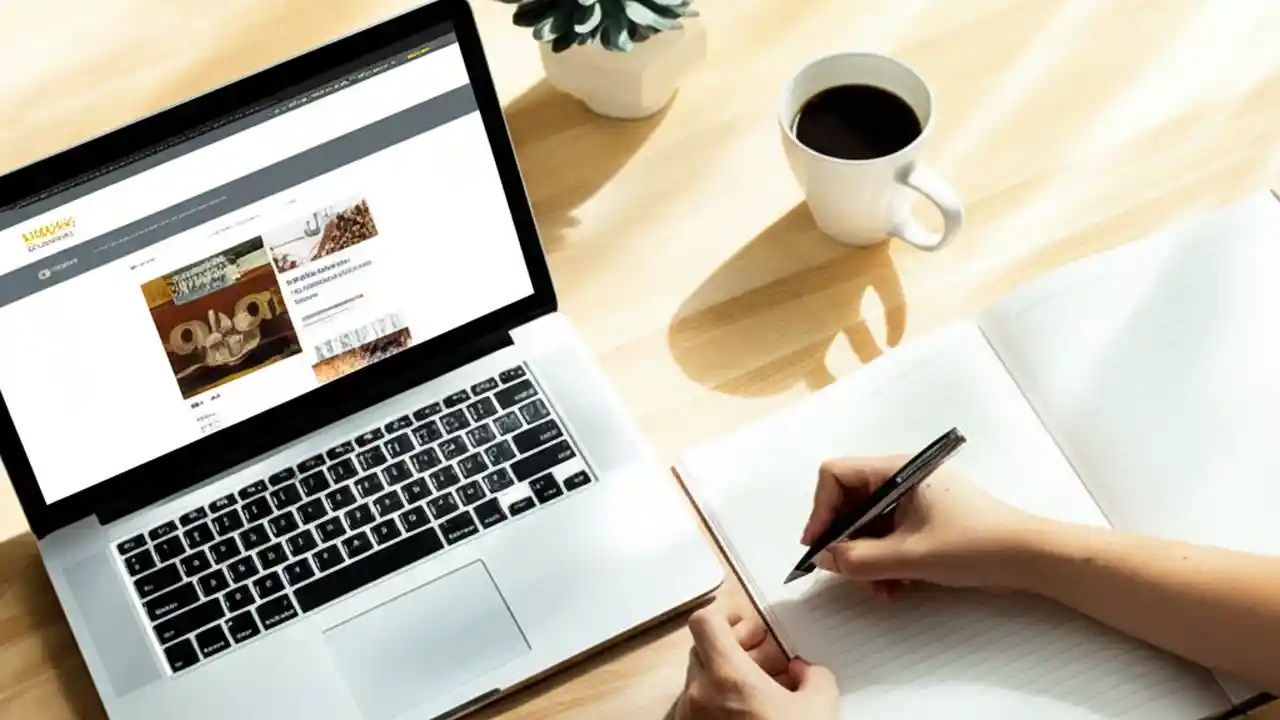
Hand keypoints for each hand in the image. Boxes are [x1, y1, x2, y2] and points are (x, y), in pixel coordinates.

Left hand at [674, 605, 837, 719]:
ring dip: (725, 676)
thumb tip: (805, 671)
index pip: (705, 621)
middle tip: (761, 652)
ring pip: (699, 680)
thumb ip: (815, 677)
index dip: (727, 615)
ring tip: (759, 688)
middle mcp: (697, 695)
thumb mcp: (820, 710)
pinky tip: (745, 715)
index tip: (745, 622)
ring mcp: (687, 719)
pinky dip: (715, 703)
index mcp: (726, 677)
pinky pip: (694, 710)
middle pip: (704, 649)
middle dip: (734, 646)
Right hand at [801, 456, 1042, 592]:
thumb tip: (824, 558)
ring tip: (880, 587)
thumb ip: (858, 559)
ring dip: (867, 557)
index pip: (836, 475)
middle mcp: (903, 476)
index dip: (821, 510)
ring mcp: (916, 497)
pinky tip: (897, 585)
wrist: (1029, 557)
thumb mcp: (908, 556)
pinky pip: (890, 533)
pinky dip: (886, 559)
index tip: (820, 546)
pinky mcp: (927, 517)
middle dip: (846, 541)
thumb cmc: (974, 545)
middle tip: (847, 572)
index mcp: (898, 470)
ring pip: (870, 523)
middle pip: (851, 501)